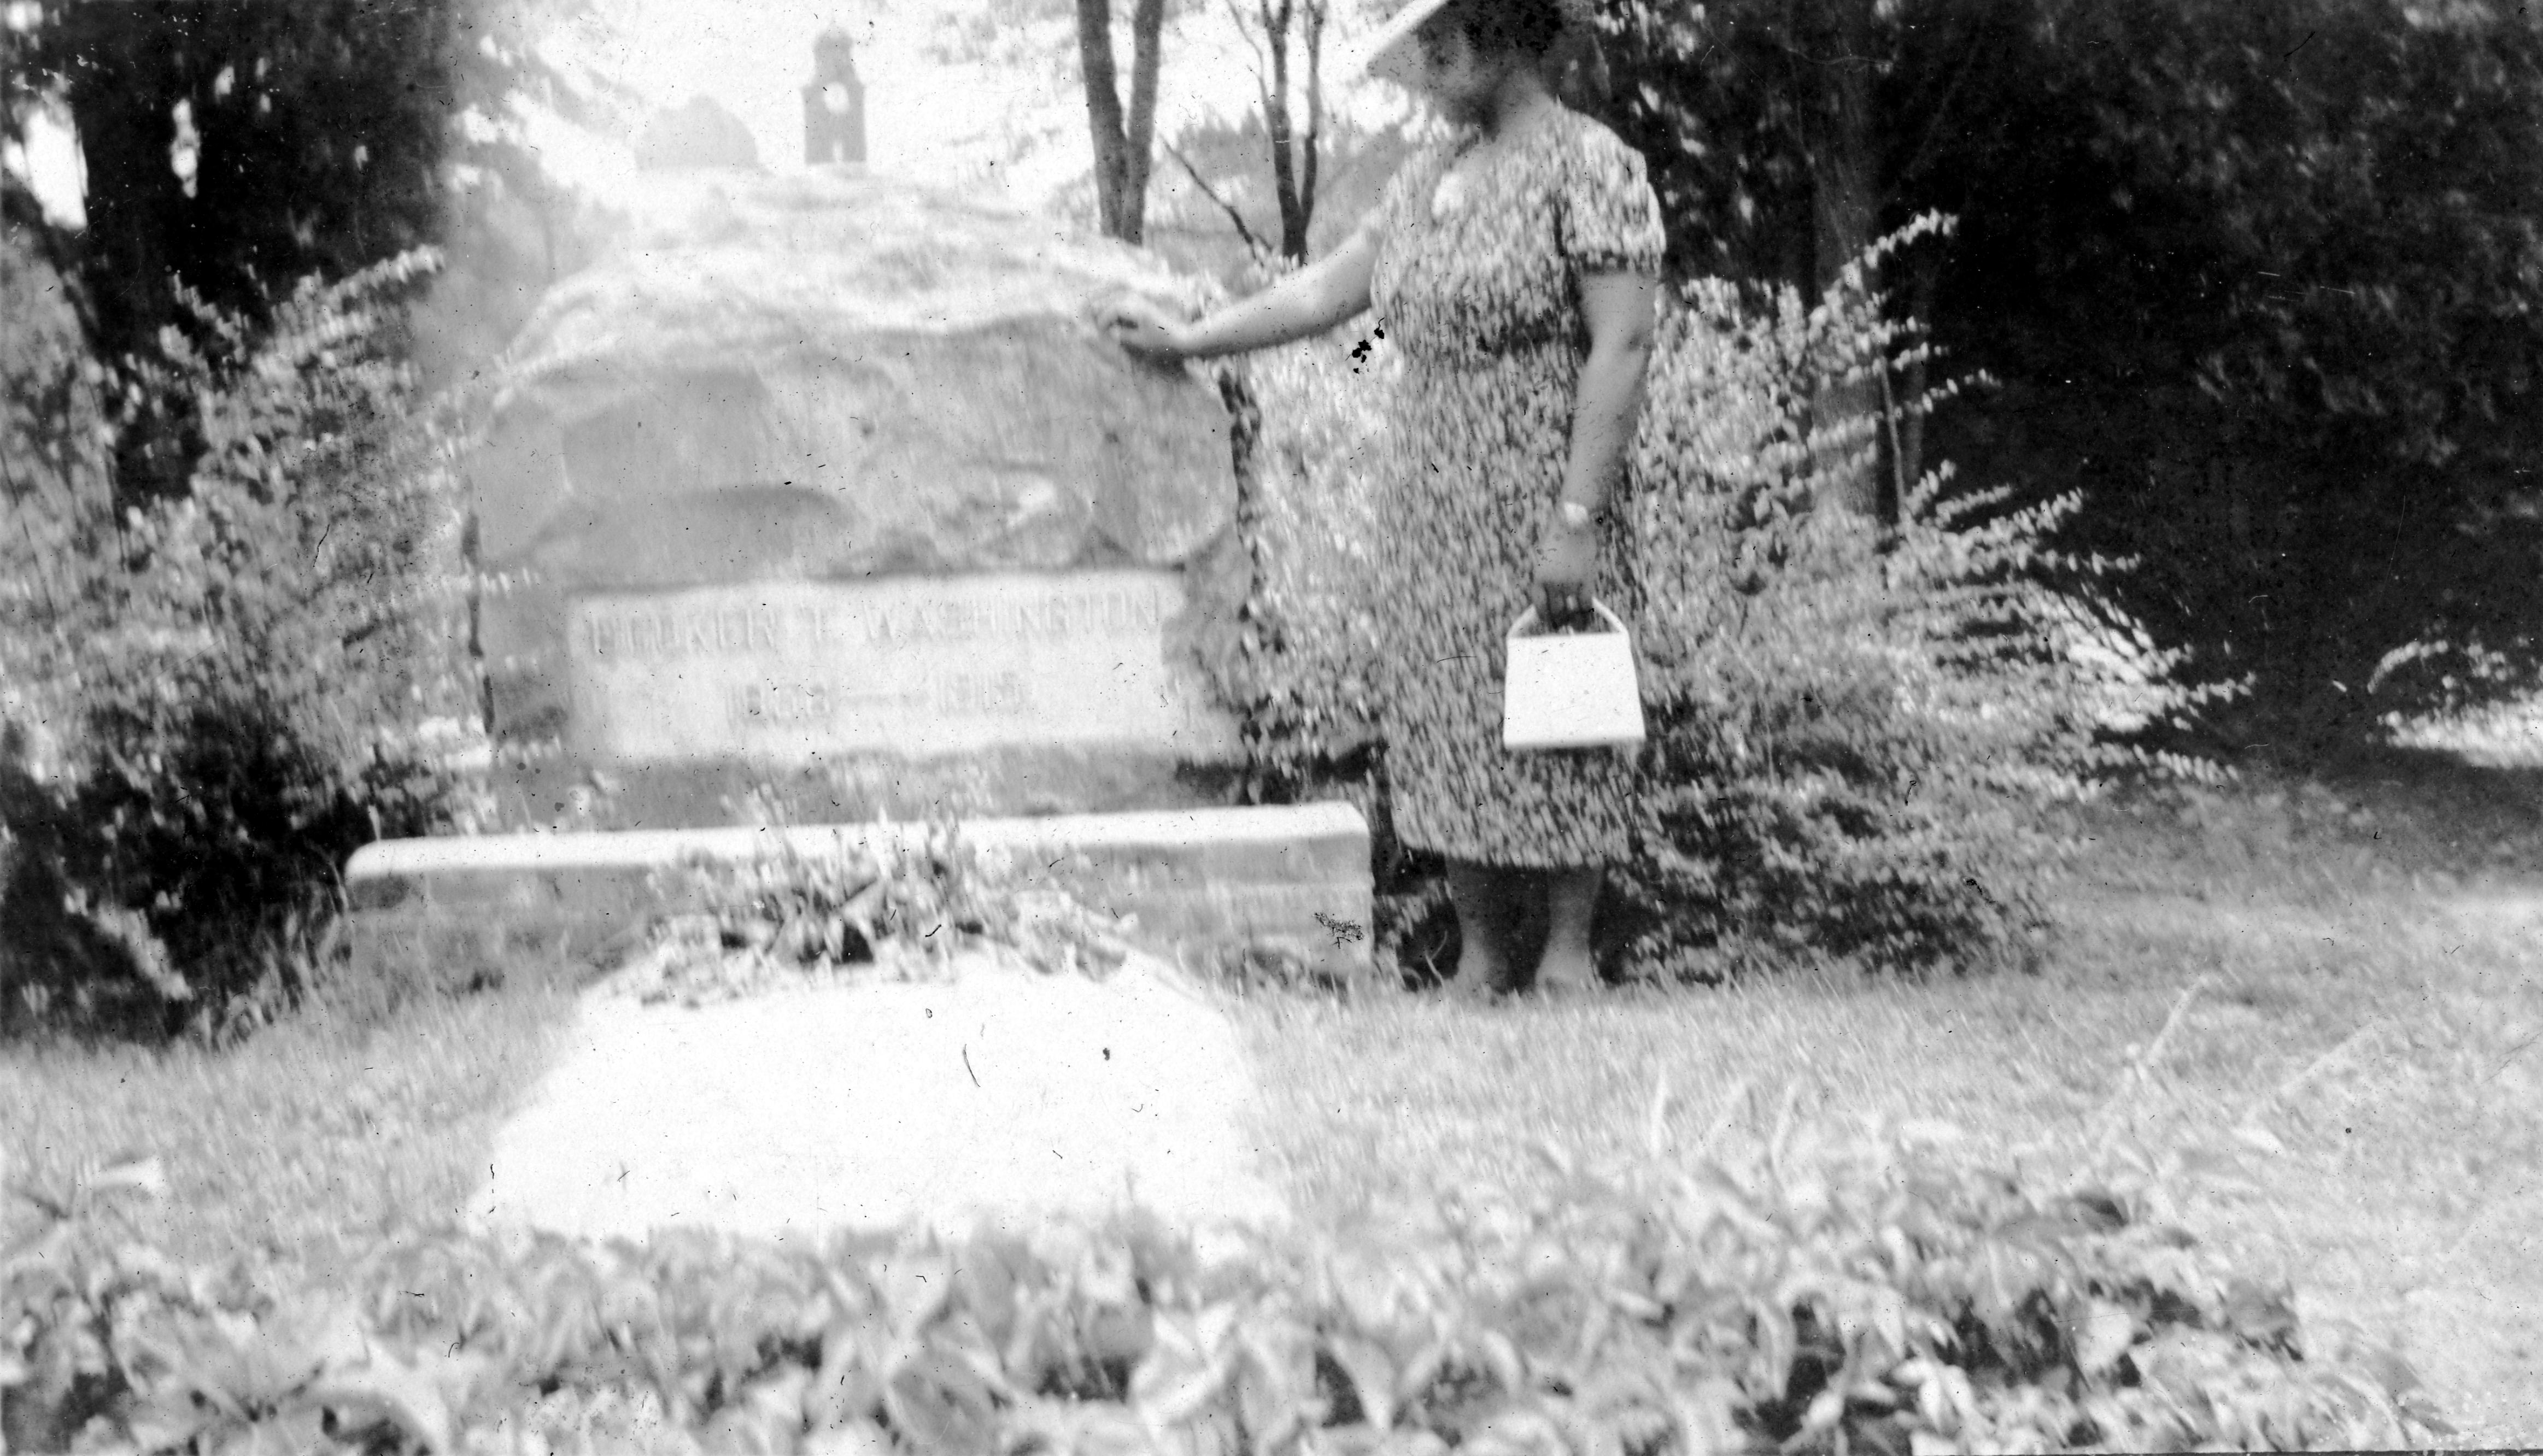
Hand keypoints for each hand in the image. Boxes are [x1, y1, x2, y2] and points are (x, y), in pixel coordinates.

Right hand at [1093, 293, 1193, 360]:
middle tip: (1087, 311)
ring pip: (1120, 295)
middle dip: (1100, 304)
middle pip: (1114, 298)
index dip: (1103, 319)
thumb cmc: (1163, 342)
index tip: (1099, 329)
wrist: (1183, 336)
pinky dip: (1116, 302)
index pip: (1113, 310)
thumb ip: (1123, 335)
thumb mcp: (1141, 341)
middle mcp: (1139, 302)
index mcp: (1137, 310)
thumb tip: (1109, 332)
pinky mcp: (1145, 304)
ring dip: (1107, 300)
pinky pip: (1126, 297)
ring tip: (1095, 307)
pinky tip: (1111, 309)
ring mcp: (1142, 301)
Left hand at [1532, 514, 1597, 628]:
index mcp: (1539, 578)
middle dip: (1559, 622)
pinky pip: (1585, 603)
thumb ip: (1547, 580)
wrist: (1571, 526)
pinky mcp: (1585, 579)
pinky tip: (1587, 616)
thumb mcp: (1545, 562)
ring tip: (1577, 628)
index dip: (1545, 618)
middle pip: (1555, 611)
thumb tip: (1553, 600)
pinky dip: (1586, 613)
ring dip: (1574, 622)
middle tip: (1563, 627)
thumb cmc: (1558, 541)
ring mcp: (1569, 582)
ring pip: (1571, 611)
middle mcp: (1552, 583)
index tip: (1549, 622)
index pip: (1539, 606)